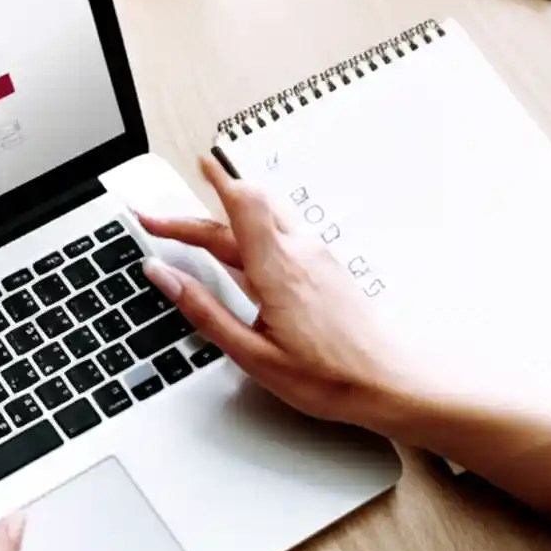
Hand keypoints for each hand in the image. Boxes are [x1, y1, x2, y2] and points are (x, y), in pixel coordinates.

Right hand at [136, 157, 443, 434]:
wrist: (386, 383)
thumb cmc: (327, 376)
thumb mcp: (251, 353)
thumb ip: (203, 309)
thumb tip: (164, 276)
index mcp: (277, 269)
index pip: (243, 203)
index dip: (214, 179)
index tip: (192, 167)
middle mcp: (299, 252)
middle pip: (246, 209)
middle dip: (199, 213)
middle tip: (164, 223)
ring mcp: (316, 256)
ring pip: (267, 216)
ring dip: (230, 215)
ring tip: (200, 231)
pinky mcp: (325, 266)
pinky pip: (283, 233)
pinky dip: (253, 230)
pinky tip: (242, 254)